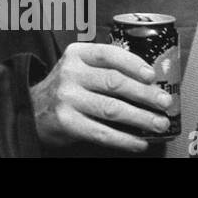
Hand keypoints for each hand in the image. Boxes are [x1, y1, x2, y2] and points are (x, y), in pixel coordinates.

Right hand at [30, 42, 172, 151]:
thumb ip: (105, 67)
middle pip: (114, 82)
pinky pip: (102, 132)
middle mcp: (70, 73)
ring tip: (159, 123)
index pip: (108, 54)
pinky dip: (124, 140)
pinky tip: (139, 142)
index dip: (133, 64)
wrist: (33, 108)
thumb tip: (149, 81)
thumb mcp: (79, 67)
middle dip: (145, 94)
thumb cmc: (66, 88)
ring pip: (112, 108)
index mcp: (76, 54)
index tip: (152, 76)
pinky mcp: (67, 122)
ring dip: (141, 118)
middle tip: (164, 102)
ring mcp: (67, 98)